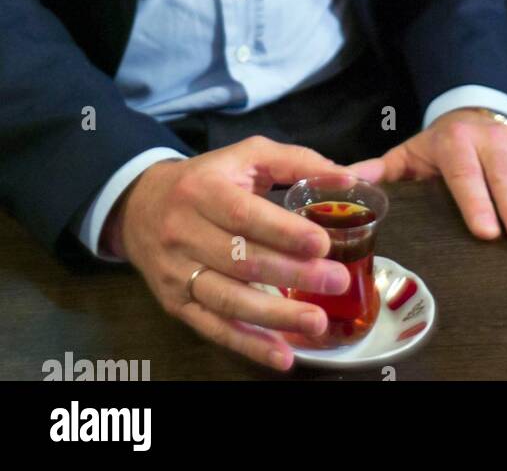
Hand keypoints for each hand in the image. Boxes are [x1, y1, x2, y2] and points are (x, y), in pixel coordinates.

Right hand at [105, 138, 359, 371]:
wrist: (142, 206)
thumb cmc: (210, 178)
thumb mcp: (250, 156)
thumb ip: (302, 164)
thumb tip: (358, 177)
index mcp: (204, 190)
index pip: (244, 215)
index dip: (284, 232)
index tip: (322, 244)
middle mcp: (185, 233)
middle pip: (241, 261)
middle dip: (292, 274)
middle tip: (336, 281)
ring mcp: (178, 273)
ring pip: (228, 300)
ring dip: (276, 315)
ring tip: (317, 322)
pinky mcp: (176, 304)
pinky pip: (214, 329)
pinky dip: (249, 345)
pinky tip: (282, 355)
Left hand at [343, 109, 506, 246]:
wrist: (471, 109)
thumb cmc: (438, 147)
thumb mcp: (407, 155)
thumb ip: (379, 172)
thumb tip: (344, 183)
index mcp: (453, 142)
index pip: (465, 173)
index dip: (477, 202)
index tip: (487, 231)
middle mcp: (490, 136)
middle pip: (506, 176)